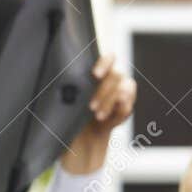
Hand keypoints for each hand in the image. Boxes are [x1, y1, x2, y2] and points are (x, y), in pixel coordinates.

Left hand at [60, 53, 136, 175]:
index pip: (108, 58)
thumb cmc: (72, 112)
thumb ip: (72, 91)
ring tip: (98, 116)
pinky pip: (128, 107)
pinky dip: (119, 114)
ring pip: (123, 90)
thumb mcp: (69, 101)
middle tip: (91, 107)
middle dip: (104, 92)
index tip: (95, 75)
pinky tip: (108, 121)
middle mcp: (113, 76)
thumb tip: (64, 88)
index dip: (105, 63)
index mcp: (99, 70)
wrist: (84, 132)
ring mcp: (122, 89)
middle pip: (116, 76)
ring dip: (110, 104)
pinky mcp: (127, 105)